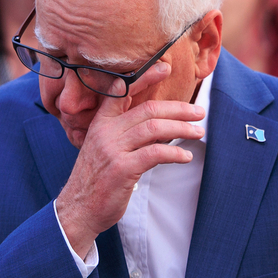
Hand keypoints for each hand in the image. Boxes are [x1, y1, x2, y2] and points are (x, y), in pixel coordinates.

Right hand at [54, 63, 202, 257]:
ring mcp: (113, 150)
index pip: (123, 92)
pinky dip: (174, 154)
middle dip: (178, 109)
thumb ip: (124, 132)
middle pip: (148, 110)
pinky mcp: (122, 169)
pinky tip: (186, 156)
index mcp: (101, 122)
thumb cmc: (97, 180)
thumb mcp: (104, 148)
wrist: (79, 209)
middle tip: (198, 112)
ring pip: (154, 129)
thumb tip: (159, 124)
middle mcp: (106, 131)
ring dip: (181, 129)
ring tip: (198, 132)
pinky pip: (155, 154)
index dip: (145, 77)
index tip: (165, 68)